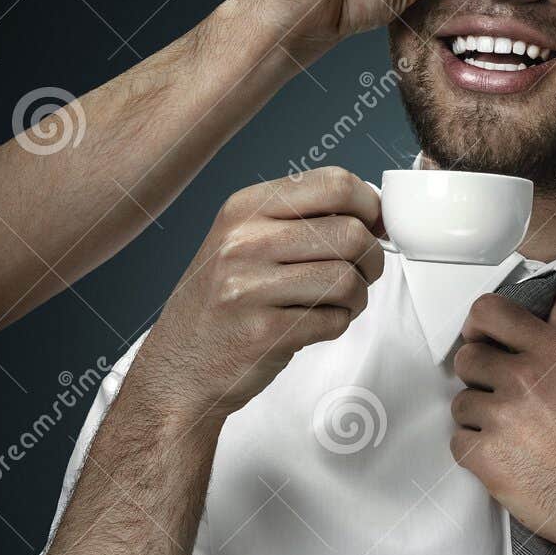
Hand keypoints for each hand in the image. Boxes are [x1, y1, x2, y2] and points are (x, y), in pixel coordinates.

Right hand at [133, 167, 383, 424]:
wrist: (178, 371)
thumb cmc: (221, 306)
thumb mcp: (244, 243)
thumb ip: (299, 220)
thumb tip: (374, 208)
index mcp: (245, 208)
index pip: (334, 183)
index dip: (371, 205)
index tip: (376, 226)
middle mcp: (244, 241)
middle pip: (350, 233)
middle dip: (372, 259)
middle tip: (363, 274)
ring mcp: (251, 287)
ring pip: (348, 278)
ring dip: (357, 296)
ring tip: (336, 303)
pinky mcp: (265, 332)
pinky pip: (335, 320)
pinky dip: (338, 324)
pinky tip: (314, 325)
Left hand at [449, 290, 555, 554]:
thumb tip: (552, 305)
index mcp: (551, 352)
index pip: (487, 312)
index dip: (476, 327)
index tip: (480, 342)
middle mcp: (524, 378)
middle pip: (466, 359)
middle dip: (479, 379)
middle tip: (506, 403)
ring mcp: (502, 417)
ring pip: (461, 405)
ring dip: (479, 420)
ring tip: (516, 439)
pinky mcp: (486, 457)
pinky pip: (458, 442)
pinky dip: (476, 454)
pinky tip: (510, 461)